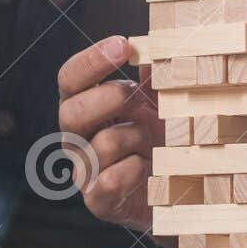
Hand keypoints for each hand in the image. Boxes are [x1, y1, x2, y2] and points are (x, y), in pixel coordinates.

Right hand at [57, 36, 162, 230]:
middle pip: (69, 112)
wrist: (177, 192)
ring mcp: (86, 171)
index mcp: (86, 107)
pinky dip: (131, 171)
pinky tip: (146, 165)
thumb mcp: (162, 101)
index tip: (123, 45)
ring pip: (97, 146)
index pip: (70, 79)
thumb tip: (155, 49)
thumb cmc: (163, 139)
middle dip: (108, 99)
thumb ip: (156, 76)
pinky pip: (106, 182)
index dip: (91, 61)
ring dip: (133, 137)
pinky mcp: (99, 201)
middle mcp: (78, 138)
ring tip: (153, 139)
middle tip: (137, 96)